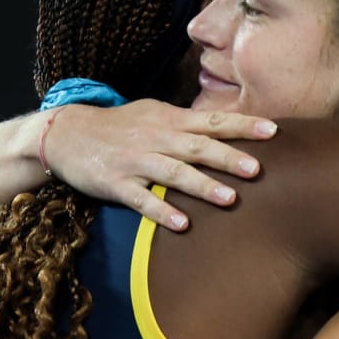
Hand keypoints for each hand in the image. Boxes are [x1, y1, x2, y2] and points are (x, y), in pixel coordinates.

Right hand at [44, 100, 276, 230]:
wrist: (65, 133)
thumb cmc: (118, 126)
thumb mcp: (152, 114)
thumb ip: (187, 123)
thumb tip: (227, 127)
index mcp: (168, 120)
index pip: (212, 121)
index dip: (242, 126)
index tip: (273, 130)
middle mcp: (155, 138)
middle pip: (197, 146)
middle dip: (228, 157)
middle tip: (258, 169)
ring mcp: (135, 161)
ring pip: (173, 173)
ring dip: (202, 186)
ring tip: (229, 199)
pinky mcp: (115, 183)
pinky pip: (142, 199)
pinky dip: (162, 211)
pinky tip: (182, 224)